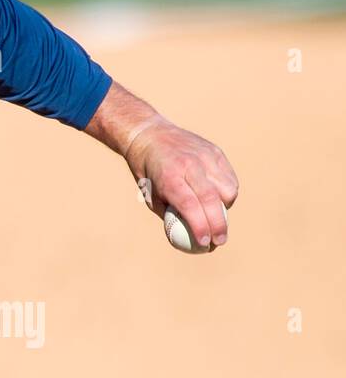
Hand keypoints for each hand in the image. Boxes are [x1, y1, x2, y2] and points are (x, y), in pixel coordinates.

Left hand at [124, 119, 238, 247]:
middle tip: (220, 241)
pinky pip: (229, 178)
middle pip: (212, 199)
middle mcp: (189, 165)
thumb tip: (188, 238)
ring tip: (215, 214)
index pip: (190, 205)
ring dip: (225, 208)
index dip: (200, 226)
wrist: (149, 134)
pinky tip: (218, 199)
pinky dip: (228, 193)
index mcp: (169, 176)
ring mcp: (204, 156)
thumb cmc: (148, 171)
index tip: (205, 243)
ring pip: (227, 189)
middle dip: (219, 225)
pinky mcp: (215, 152)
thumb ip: (170, 213)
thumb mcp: (150, 194)